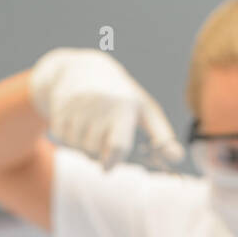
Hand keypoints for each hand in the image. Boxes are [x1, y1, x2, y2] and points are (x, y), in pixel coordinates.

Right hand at [29, 47, 183, 168]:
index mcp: (124, 107)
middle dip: (95, 153)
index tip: (108, 166)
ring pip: (75, 146)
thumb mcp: (144, 110)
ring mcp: (78, 105)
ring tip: (88, 129)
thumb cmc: (121, 96)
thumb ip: (161, 136)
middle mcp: (101, 104)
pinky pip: (60, 137)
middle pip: (94, 150)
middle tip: (99, 139)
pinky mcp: (60, 106)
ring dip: (80, 146)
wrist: (82, 69)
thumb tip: (177, 157)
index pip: (117, 147)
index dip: (111, 162)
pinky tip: (73, 122)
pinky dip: (66, 137)